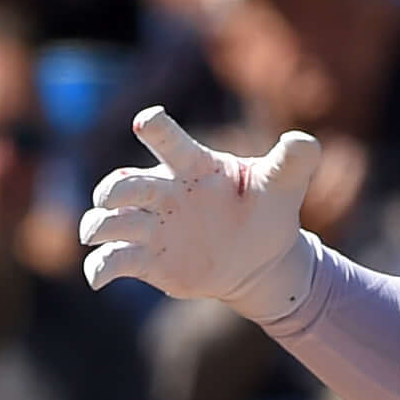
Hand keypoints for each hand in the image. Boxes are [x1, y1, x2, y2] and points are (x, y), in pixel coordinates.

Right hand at [81, 105, 320, 321]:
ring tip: (96, 234)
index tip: (146, 121)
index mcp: (195, 166)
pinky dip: (101, 267)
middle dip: (115, 188)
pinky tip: (98, 278)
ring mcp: (154, 225)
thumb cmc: (267, 211)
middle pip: (129, 183)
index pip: (171, 143)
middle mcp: (167, 192)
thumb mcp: (285, 185)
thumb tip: (303, 141)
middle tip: (112, 197)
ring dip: (99, 224)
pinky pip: (115, 260)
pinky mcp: (148, 259)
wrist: (260, 259)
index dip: (157, 129)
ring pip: (113, 219)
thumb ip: (293, 161)